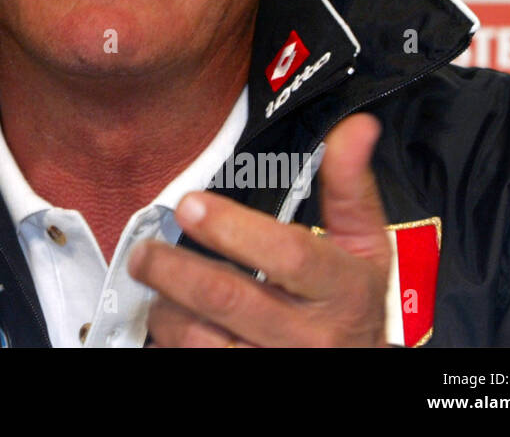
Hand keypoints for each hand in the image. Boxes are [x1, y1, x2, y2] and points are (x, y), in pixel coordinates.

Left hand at [129, 112, 391, 346]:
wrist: (359, 368)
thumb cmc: (352, 305)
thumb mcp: (365, 248)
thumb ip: (351, 189)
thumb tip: (356, 128)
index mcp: (343, 291)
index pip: (287, 255)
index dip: (233, 227)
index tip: (191, 204)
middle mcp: (310, 336)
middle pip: (227, 296)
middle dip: (173, 267)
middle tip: (144, 249)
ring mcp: (276, 364)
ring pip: (199, 338)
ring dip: (164, 306)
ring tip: (154, 283)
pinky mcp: (246, 382)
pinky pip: (192, 361)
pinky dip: (168, 339)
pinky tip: (167, 317)